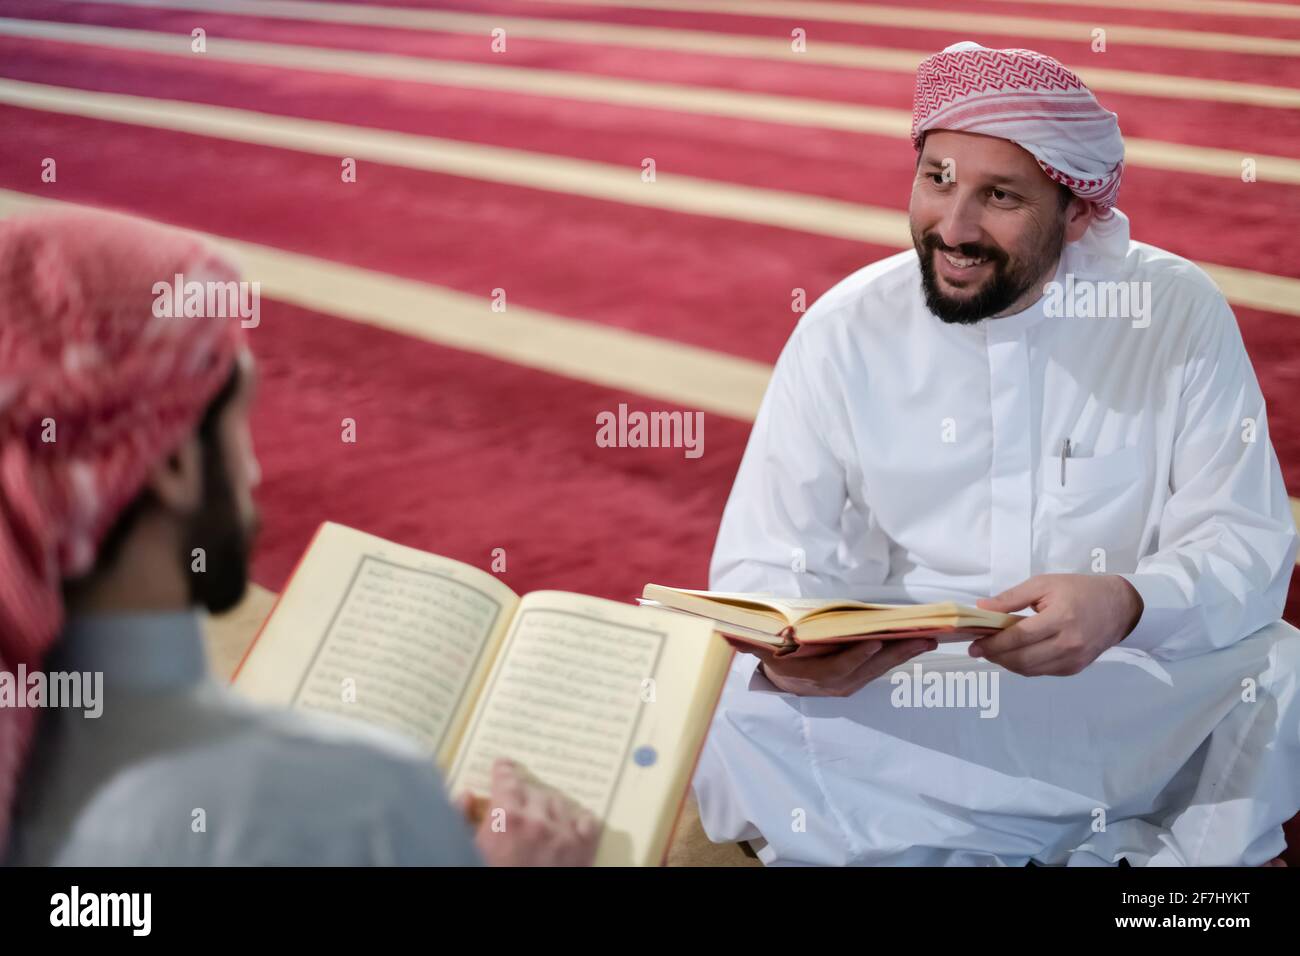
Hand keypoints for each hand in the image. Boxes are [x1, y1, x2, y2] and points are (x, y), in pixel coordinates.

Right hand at [458, 758, 599, 865]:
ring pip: (560, 803)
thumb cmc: (488, 872)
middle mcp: (538, 820)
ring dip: (548, 805)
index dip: (503, 771)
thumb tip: (468, 795)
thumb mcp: (465, 850)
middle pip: (534, 791)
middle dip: (523, 793)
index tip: (503, 766)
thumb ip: (460, 819)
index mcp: (506, 818)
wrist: (520, 924)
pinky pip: (587, 822)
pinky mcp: (583, 852)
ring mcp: (564, 836)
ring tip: (541, 811)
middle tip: (518, 798)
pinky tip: (571, 823)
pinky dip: (579, 819)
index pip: (507, 780)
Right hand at [727, 636, 936, 696]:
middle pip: (869, 669)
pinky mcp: (858, 680)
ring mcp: (848, 684)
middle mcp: (833, 684)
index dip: (856, 658)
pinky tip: (917, 642)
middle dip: (897, 654)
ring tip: (930, 637)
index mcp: (810, 676)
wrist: (781, 680)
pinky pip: (882, 668)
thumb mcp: (760, 651)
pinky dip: (900, 655)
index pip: (836, 669)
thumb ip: (747, 641)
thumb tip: (724, 631)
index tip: (875, 643)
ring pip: (880, 669)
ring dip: (906, 654)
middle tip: (923, 637)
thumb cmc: (774, 657)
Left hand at [972, 573, 1143, 676]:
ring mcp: (1073, 660)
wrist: (1118, 607)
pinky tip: (1013, 655)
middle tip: (978, 649)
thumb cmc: (1079, 591)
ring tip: (992, 652)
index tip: (974, 643)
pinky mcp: (1075, 669)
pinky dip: (1023, 666)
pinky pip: (1041, 672)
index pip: (1020, 637)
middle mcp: (1068, 644)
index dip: (994, 643)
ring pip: (1030, 670)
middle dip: (995, 656)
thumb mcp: (1044, 584)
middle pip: (1022, 659)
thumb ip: (1011, 598)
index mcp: (1061, 618)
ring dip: (1006, 663)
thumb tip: (982, 608)